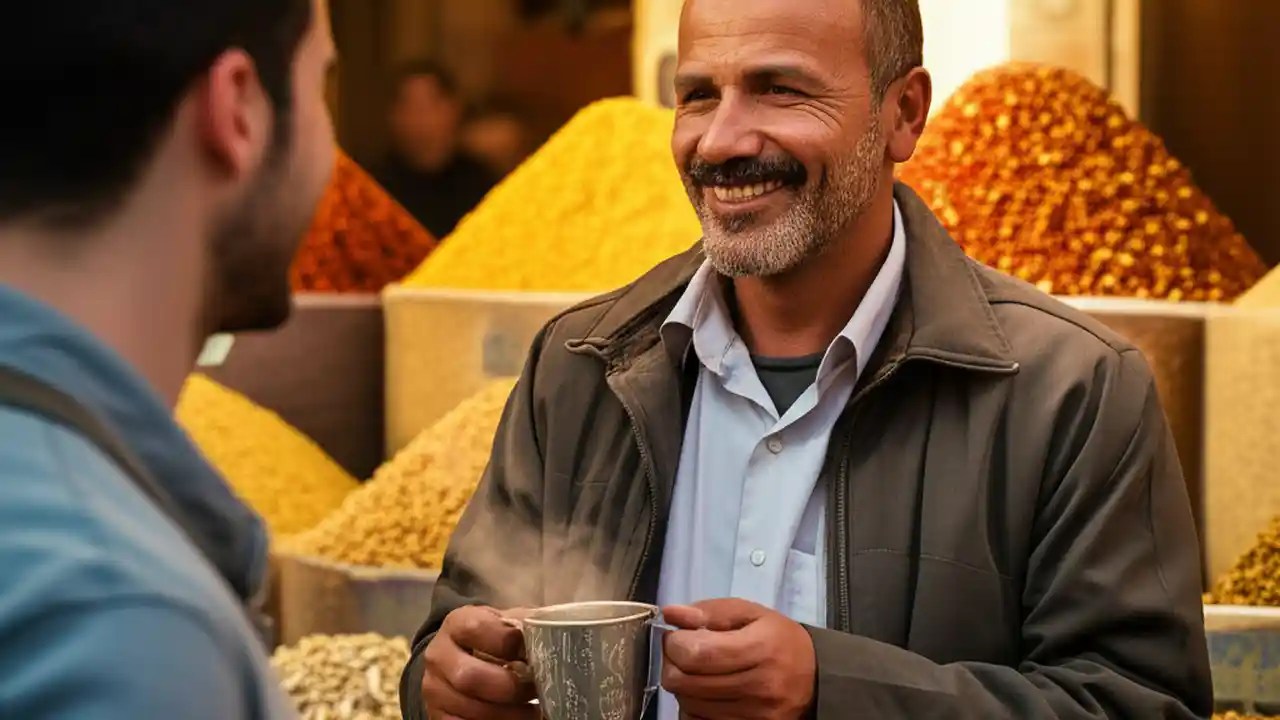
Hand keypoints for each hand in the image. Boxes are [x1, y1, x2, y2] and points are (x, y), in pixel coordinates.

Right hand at [421, 606, 537, 719]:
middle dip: (511, 688)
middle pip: (471, 677)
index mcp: (456, 624)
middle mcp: (438, 656)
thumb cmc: (492, 638)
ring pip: (472, 709)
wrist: (459, 658)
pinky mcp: (438, 716)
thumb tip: (551, 631)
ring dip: (510, 714)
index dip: (508, 642)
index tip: (532, 652)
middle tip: (536, 689)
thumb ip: (523, 623)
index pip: (477, 629)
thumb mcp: (504, 623)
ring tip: (534, 711)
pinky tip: (517, 719)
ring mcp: (435, 689)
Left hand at [661, 599, 815, 719]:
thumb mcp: (752, 614)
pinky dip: (693, 707)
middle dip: (672, 663)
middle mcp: (759, 687)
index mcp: (761, 649)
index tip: (679, 635)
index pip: (696, 654)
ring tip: (698, 671)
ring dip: (683, 685)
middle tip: (683, 652)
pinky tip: (706, 692)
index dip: (675, 643)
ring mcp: (754, 716)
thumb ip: (711, 612)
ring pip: (687, 704)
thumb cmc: (779, 641)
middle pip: (684, 682)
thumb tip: (671, 613)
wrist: (816, 680)